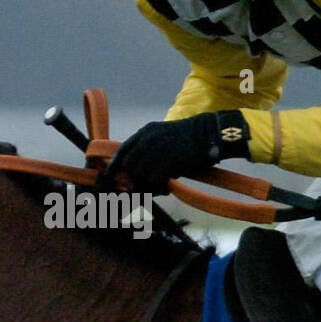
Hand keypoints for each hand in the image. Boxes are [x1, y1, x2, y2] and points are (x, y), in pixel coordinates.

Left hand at [106, 111, 248, 193]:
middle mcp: (148, 139)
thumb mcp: (164, 136)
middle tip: (145, 187)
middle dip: (134, 179)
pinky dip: (158, 188)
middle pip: (130, 166)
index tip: (111, 177)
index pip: (122, 150)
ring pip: (141, 175)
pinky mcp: (169, 160)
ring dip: (148, 185)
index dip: (114, 166)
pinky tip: (166, 189)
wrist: (209, 133)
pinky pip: (155, 180)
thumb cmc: (189, 139)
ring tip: (160, 188)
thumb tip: (137, 173)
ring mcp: (158, 149)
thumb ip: (148, 150)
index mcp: (145, 132)